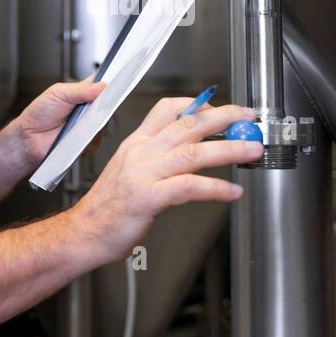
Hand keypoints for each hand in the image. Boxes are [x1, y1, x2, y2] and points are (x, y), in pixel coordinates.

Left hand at [11, 75, 107, 173]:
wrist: (28, 138)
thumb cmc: (38, 114)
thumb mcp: (58, 93)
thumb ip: (81, 89)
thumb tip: (102, 85)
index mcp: (82, 93)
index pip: (102, 87)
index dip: (109, 85)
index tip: (112, 86)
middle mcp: (88, 110)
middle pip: (107, 105)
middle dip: (104, 105)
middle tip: (94, 104)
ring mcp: (88, 127)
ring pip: (103, 124)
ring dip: (94, 122)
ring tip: (78, 122)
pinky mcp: (87, 143)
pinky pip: (95, 141)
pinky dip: (88, 138)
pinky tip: (76, 135)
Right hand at [68, 99, 262, 264]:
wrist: (83, 232)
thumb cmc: (108, 208)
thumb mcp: (130, 170)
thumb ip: (157, 157)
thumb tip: (192, 149)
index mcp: (137, 142)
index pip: (168, 108)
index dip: (198, 103)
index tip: (222, 108)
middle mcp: (142, 152)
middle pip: (188, 124)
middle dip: (224, 117)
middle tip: (248, 117)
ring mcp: (144, 173)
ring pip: (194, 152)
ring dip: (229, 149)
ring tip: (252, 150)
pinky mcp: (148, 197)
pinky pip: (188, 186)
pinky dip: (215, 188)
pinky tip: (232, 192)